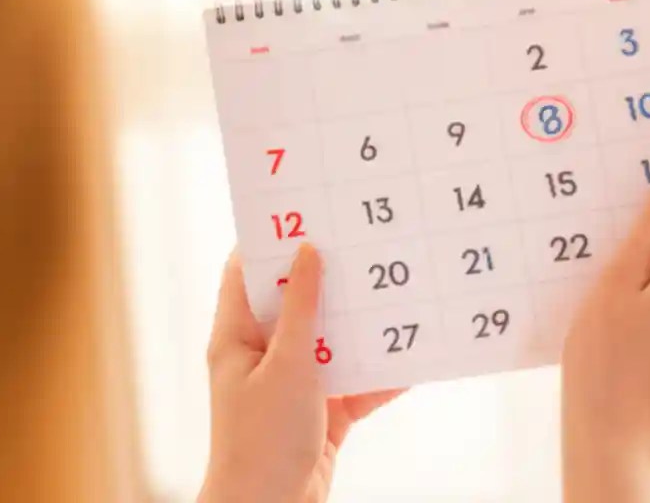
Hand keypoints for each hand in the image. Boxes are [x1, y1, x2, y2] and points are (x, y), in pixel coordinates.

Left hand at [199, 244, 404, 502]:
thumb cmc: (263, 441)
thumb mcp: (287, 365)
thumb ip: (302, 309)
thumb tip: (307, 251)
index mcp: (237, 337)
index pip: (245, 272)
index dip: (271, 239)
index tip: (306, 208)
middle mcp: (262, 356)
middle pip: (296, 303)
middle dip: (331, 277)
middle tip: (366, 242)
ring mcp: (293, 385)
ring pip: (332, 342)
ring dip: (362, 325)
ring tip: (398, 290)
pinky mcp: (322, 415)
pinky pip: (355, 384)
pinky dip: (381, 375)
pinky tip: (413, 357)